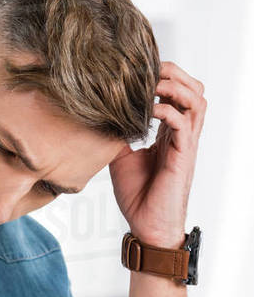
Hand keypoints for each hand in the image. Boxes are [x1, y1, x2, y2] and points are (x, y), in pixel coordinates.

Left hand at [108, 60, 206, 247]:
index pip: (178, 94)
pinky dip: (166, 110)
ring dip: (175, 87)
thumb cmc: (138, 196)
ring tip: (152, 84)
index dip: (165, 77)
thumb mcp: (120, 158)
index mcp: (170, 134)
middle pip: (195, 90)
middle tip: (150, 70)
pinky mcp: (182, 157)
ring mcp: (185, 145)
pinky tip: (147, 110)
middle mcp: (182, 135)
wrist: (145, 226)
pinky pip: (183, 124)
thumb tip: (100, 117)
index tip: (141, 72)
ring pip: (197, 101)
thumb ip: (117, 135)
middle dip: (175, 73)